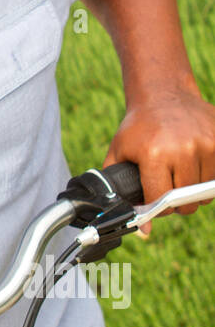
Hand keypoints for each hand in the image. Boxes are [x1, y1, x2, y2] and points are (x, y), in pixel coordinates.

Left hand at [103, 87, 214, 235]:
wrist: (163, 94)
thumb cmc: (139, 127)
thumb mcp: (119, 153)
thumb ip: (121, 191)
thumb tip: (143, 232)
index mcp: (154, 154)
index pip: (160, 201)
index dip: (155, 207)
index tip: (152, 201)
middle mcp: (183, 149)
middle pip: (185, 202)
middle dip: (174, 203)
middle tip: (167, 189)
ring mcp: (205, 144)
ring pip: (204, 193)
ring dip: (192, 191)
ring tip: (179, 175)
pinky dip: (207, 179)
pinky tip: (193, 167)